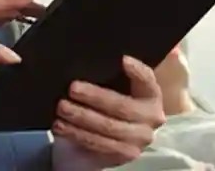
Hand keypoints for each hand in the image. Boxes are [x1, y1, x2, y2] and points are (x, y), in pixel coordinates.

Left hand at [51, 56, 166, 166]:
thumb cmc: (106, 110)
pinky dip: (77, 134)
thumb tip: (106, 59)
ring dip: (81, 116)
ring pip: (108, 126)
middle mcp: (152, 118)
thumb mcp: (113, 89)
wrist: (101, 146)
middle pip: (122, 106)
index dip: (137, 70)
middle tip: (73, 88)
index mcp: (152, 96)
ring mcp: (139, 139)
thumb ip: (112, 74)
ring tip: (62, 107)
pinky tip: (62, 126)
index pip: (148, 80)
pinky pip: (98, 143)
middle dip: (95, 96)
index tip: (123, 60)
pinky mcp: (124, 154)